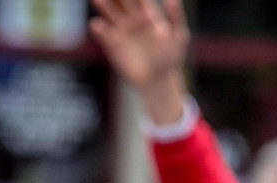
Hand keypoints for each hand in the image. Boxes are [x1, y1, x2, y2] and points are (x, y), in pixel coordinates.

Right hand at [90, 0, 189, 122]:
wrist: (157, 80)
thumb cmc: (171, 58)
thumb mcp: (178, 36)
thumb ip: (175, 17)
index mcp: (148, 13)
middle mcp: (132, 18)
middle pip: (121, 0)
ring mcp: (121, 30)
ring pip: (109, 12)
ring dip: (102, 4)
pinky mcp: (112, 44)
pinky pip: (102, 32)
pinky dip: (98, 27)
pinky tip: (97, 25)